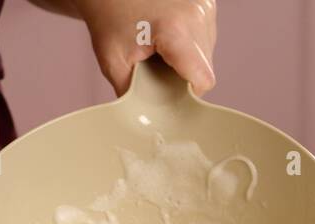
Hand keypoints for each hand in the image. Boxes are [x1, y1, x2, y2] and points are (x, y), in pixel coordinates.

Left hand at [74, 0, 216, 95]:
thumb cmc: (107, 15)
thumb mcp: (112, 60)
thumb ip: (132, 95)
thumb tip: (146, 122)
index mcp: (177, 29)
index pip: (202, 80)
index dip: (187, 94)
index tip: (169, 93)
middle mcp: (198, 14)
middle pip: (205, 68)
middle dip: (182, 75)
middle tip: (156, 67)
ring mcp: (205, 6)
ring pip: (207, 54)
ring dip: (187, 59)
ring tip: (160, 47)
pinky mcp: (207, 2)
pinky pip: (206, 36)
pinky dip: (189, 43)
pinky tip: (168, 34)